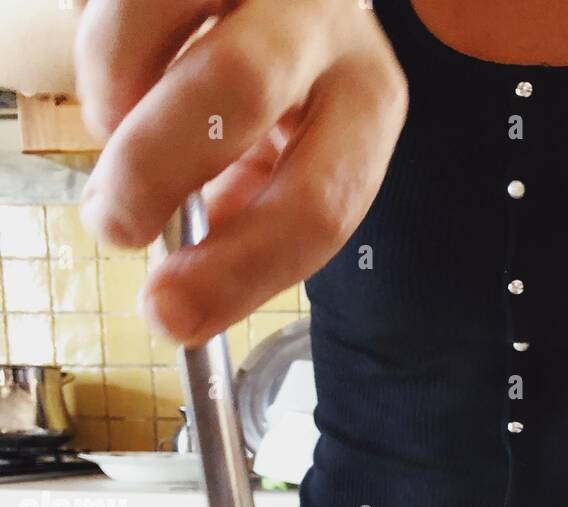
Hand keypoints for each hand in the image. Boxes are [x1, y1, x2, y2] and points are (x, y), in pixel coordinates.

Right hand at [75, 0, 406, 343]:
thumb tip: (176, 294)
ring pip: (164, 8)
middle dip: (156, 166)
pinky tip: (117, 79)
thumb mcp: (293, 162)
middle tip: (113, 225)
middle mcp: (327, 22)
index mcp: (367, 103)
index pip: (319, 203)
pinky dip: (101, 47)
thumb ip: (244, 219)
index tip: (169, 317)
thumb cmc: (290, 91)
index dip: (240, 271)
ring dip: (115, 89)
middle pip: (239, 85)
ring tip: (111, 130)